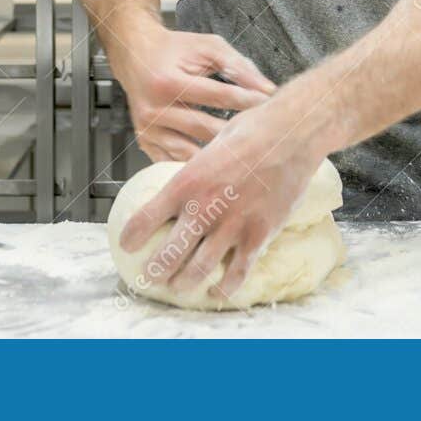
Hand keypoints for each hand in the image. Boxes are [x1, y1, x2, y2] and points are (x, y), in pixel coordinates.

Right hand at [110, 20, 275, 161]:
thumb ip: (237, 65)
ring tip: (244, 157)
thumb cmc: (175, 49)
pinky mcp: (145, 142)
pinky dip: (194, 166)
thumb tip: (266, 88)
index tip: (268, 105)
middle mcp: (154, 109)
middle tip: (264, 138)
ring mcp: (148, 129)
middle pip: (203, 128)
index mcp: (168, 81)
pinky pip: (172, 161)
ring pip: (188, 152)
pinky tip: (215, 166)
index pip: (217, 96)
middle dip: (235, 132)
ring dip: (216, 156)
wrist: (136, 55)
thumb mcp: (207, 46)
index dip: (246, 101)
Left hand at [119, 98, 324, 300]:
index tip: (127, 245)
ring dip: (183, 283)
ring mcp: (232, 224)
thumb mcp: (211, 144)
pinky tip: (217, 291)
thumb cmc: (254, 130)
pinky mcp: (258, 234)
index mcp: (187, 181)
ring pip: (198, 269)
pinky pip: (238, 271)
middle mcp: (204, 207)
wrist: (293, 134)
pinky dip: (225, 286)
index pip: (145, 218)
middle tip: (150, 276)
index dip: (131, 237)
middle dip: (154, 270)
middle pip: (168, 253)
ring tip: (177, 286)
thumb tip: (189, 180)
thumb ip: (198, 169)